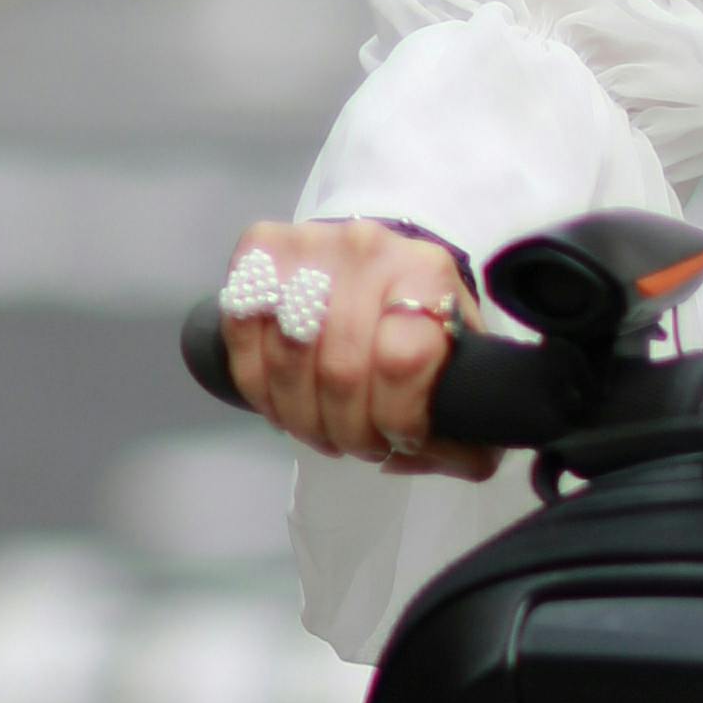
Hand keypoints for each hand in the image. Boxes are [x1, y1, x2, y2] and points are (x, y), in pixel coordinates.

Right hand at [218, 216, 499, 470]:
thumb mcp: (460, 367)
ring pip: (287, 360)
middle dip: (347, 430)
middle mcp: (367, 247)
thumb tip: (407, 458)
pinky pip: (241, 333)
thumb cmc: (422, 321)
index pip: (402, 360)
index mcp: (427, 273)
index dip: (395, 419)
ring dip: (302, 418)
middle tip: (360, 444)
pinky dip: (259, 386)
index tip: (400, 439)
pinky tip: (283, 404)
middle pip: (340, 370)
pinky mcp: (261, 248)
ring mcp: (308, 244)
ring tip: (323, 430)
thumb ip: (461, 428)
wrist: (381, 262)